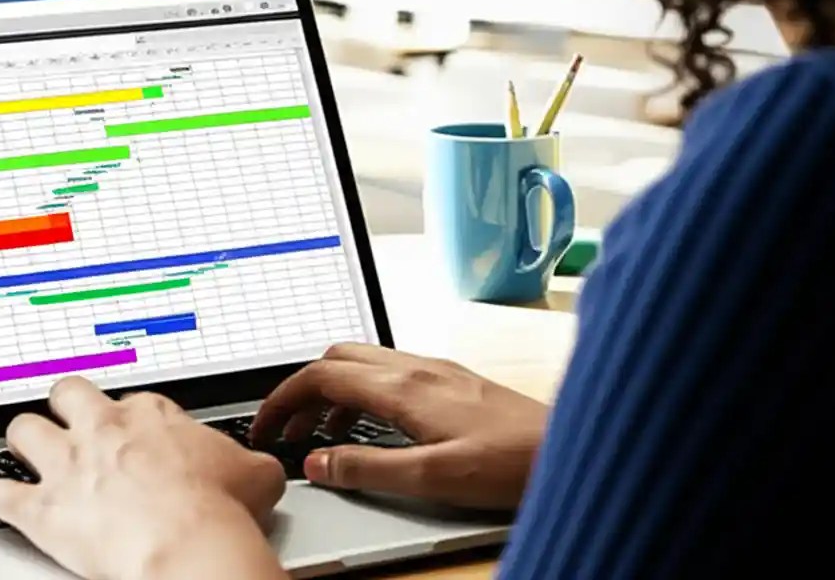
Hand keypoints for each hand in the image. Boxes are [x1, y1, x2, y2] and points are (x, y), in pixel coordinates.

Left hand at [0, 377, 288, 579]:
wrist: (187, 545)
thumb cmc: (219, 510)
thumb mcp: (255, 473)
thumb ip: (247, 461)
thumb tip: (260, 467)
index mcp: (152, 415)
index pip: (133, 400)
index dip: (132, 418)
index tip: (135, 433)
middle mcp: (103, 429)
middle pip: (68, 393)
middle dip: (67, 406)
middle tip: (72, 422)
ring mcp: (68, 465)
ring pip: (24, 430)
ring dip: (25, 441)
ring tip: (30, 451)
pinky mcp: (42, 509)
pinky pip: (0, 495)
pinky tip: (1, 500)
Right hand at [250, 343, 547, 508]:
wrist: (570, 449)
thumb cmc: (511, 462)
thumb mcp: (431, 477)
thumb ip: (367, 469)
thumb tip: (317, 463)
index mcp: (404, 386)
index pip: (322, 376)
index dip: (282, 400)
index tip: (264, 426)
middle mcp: (417, 367)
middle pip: (336, 358)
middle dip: (301, 390)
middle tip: (286, 428)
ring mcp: (436, 370)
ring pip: (362, 363)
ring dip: (331, 392)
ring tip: (320, 435)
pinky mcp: (452, 380)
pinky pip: (389, 373)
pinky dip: (361, 395)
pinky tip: (370, 428)